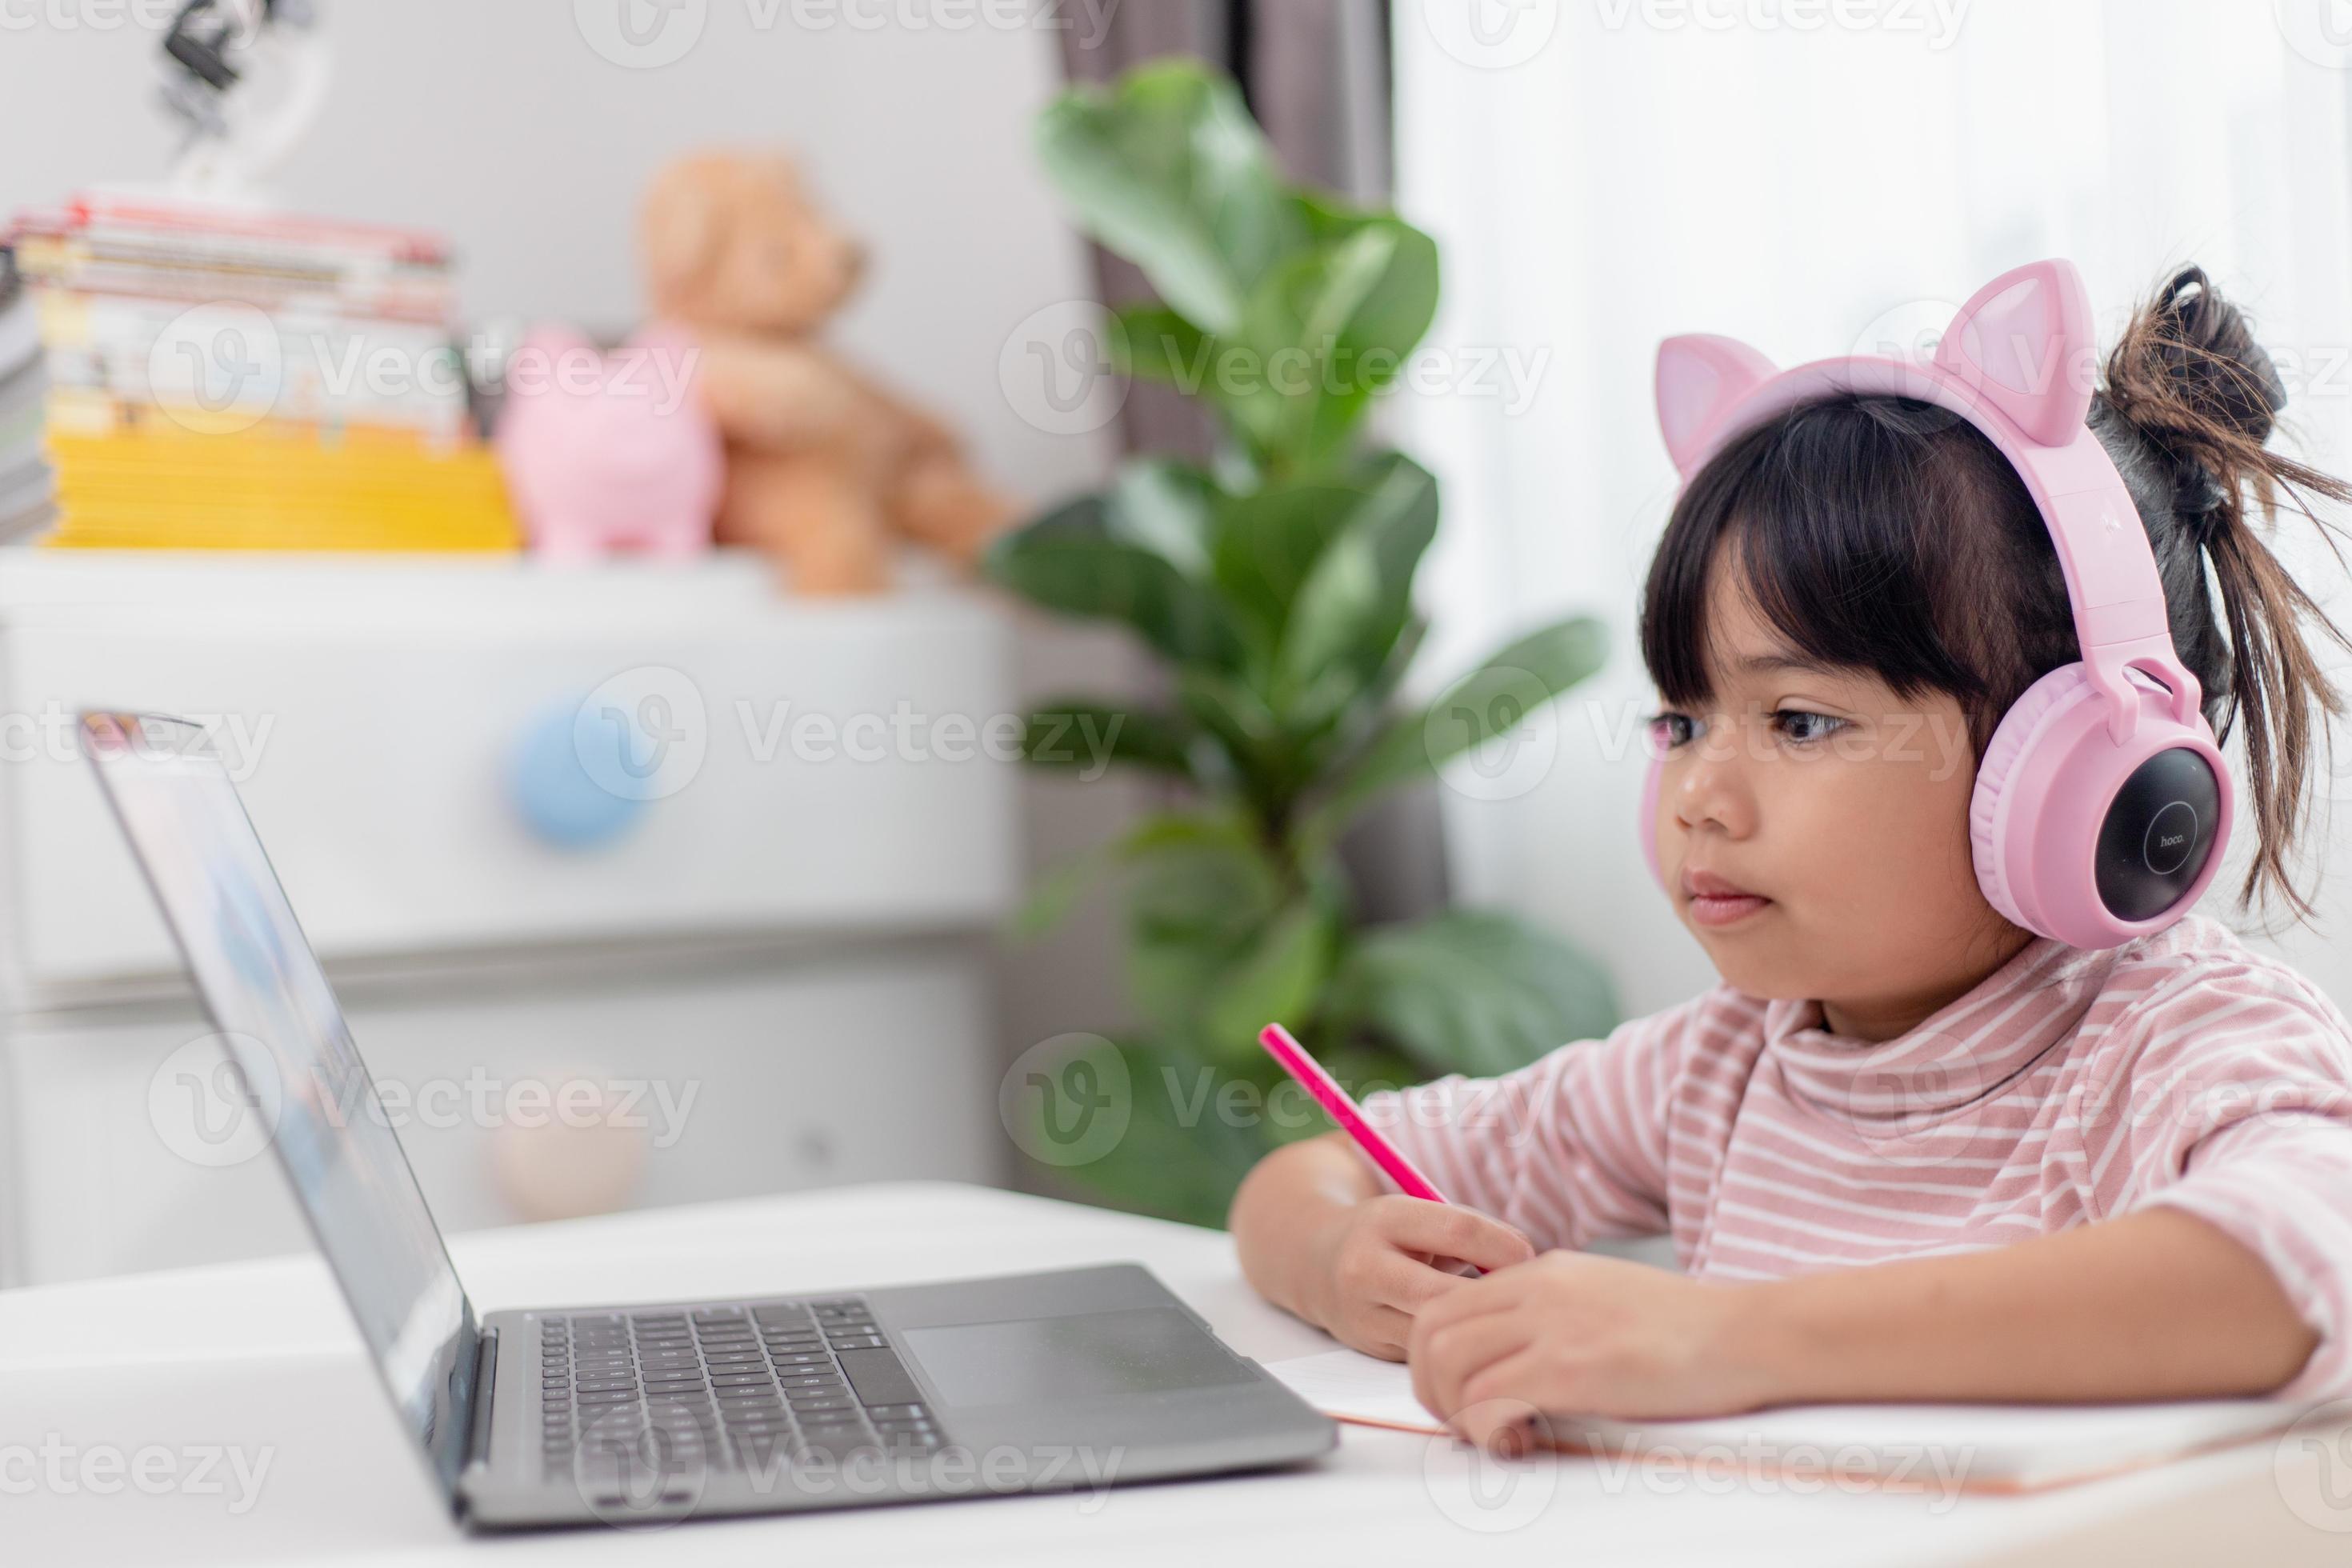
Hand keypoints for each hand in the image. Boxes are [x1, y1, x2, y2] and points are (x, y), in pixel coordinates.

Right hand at [1302, 1197, 1535, 1359]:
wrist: (1311, 1261)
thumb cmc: (1386, 1235)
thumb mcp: (1417, 1215)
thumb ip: (1466, 1234)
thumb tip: (1530, 1265)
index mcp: (1386, 1220)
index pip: (1459, 1230)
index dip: (1505, 1246)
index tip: (1529, 1257)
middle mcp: (1366, 1267)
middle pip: (1446, 1294)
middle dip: (1492, 1299)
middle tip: (1523, 1299)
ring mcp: (1364, 1314)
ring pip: (1438, 1332)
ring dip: (1475, 1327)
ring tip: (1500, 1318)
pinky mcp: (1372, 1348)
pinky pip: (1429, 1353)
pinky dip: (1457, 1346)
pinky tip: (1474, 1337)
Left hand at [1407, 1250, 1771, 1445]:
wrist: (1746, 1333)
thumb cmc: (1687, 1329)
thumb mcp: (1603, 1295)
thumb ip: (1554, 1310)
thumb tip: (1515, 1353)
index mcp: (1541, 1272)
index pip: (1445, 1303)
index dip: (1434, 1357)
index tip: (1460, 1394)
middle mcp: (1536, 1289)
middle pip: (1430, 1330)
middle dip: (1429, 1386)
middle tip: (1463, 1422)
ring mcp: (1552, 1325)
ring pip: (1448, 1363)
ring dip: (1455, 1411)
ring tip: (1493, 1436)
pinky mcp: (1572, 1367)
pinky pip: (1489, 1397)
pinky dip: (1487, 1430)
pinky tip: (1519, 1443)